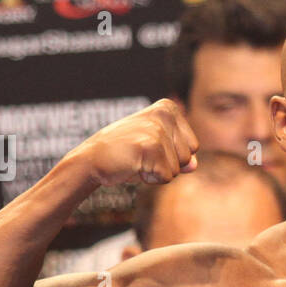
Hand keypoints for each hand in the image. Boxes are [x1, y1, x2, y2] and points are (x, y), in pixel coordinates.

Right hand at [64, 98, 197, 187]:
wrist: (91, 159)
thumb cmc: (125, 154)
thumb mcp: (157, 149)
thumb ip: (179, 155)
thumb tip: (194, 165)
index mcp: (168, 108)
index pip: (193, 146)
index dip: (172, 156)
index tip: (149, 148)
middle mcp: (164, 114)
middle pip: (188, 158)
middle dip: (166, 165)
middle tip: (141, 155)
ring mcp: (157, 129)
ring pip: (178, 169)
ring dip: (157, 172)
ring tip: (136, 159)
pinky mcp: (150, 147)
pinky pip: (166, 177)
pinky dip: (150, 179)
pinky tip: (132, 166)